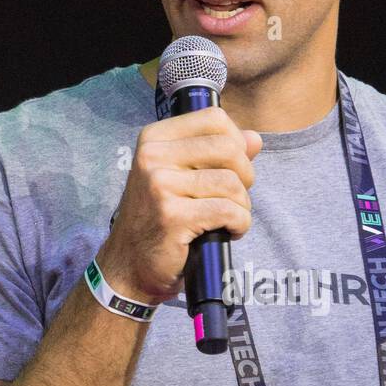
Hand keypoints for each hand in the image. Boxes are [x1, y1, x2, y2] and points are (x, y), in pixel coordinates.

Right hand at [99, 107, 262, 305]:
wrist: (130, 266)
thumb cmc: (159, 221)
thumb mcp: (183, 179)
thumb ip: (218, 156)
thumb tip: (254, 138)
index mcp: (154, 139)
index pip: (215, 119)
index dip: (236, 144)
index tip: (230, 170)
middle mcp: (153, 156)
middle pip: (229, 148)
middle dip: (245, 176)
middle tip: (233, 199)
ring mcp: (160, 185)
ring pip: (232, 182)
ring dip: (241, 206)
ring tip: (226, 220)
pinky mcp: (172, 215)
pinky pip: (229, 211)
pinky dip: (239, 225)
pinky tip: (227, 232)